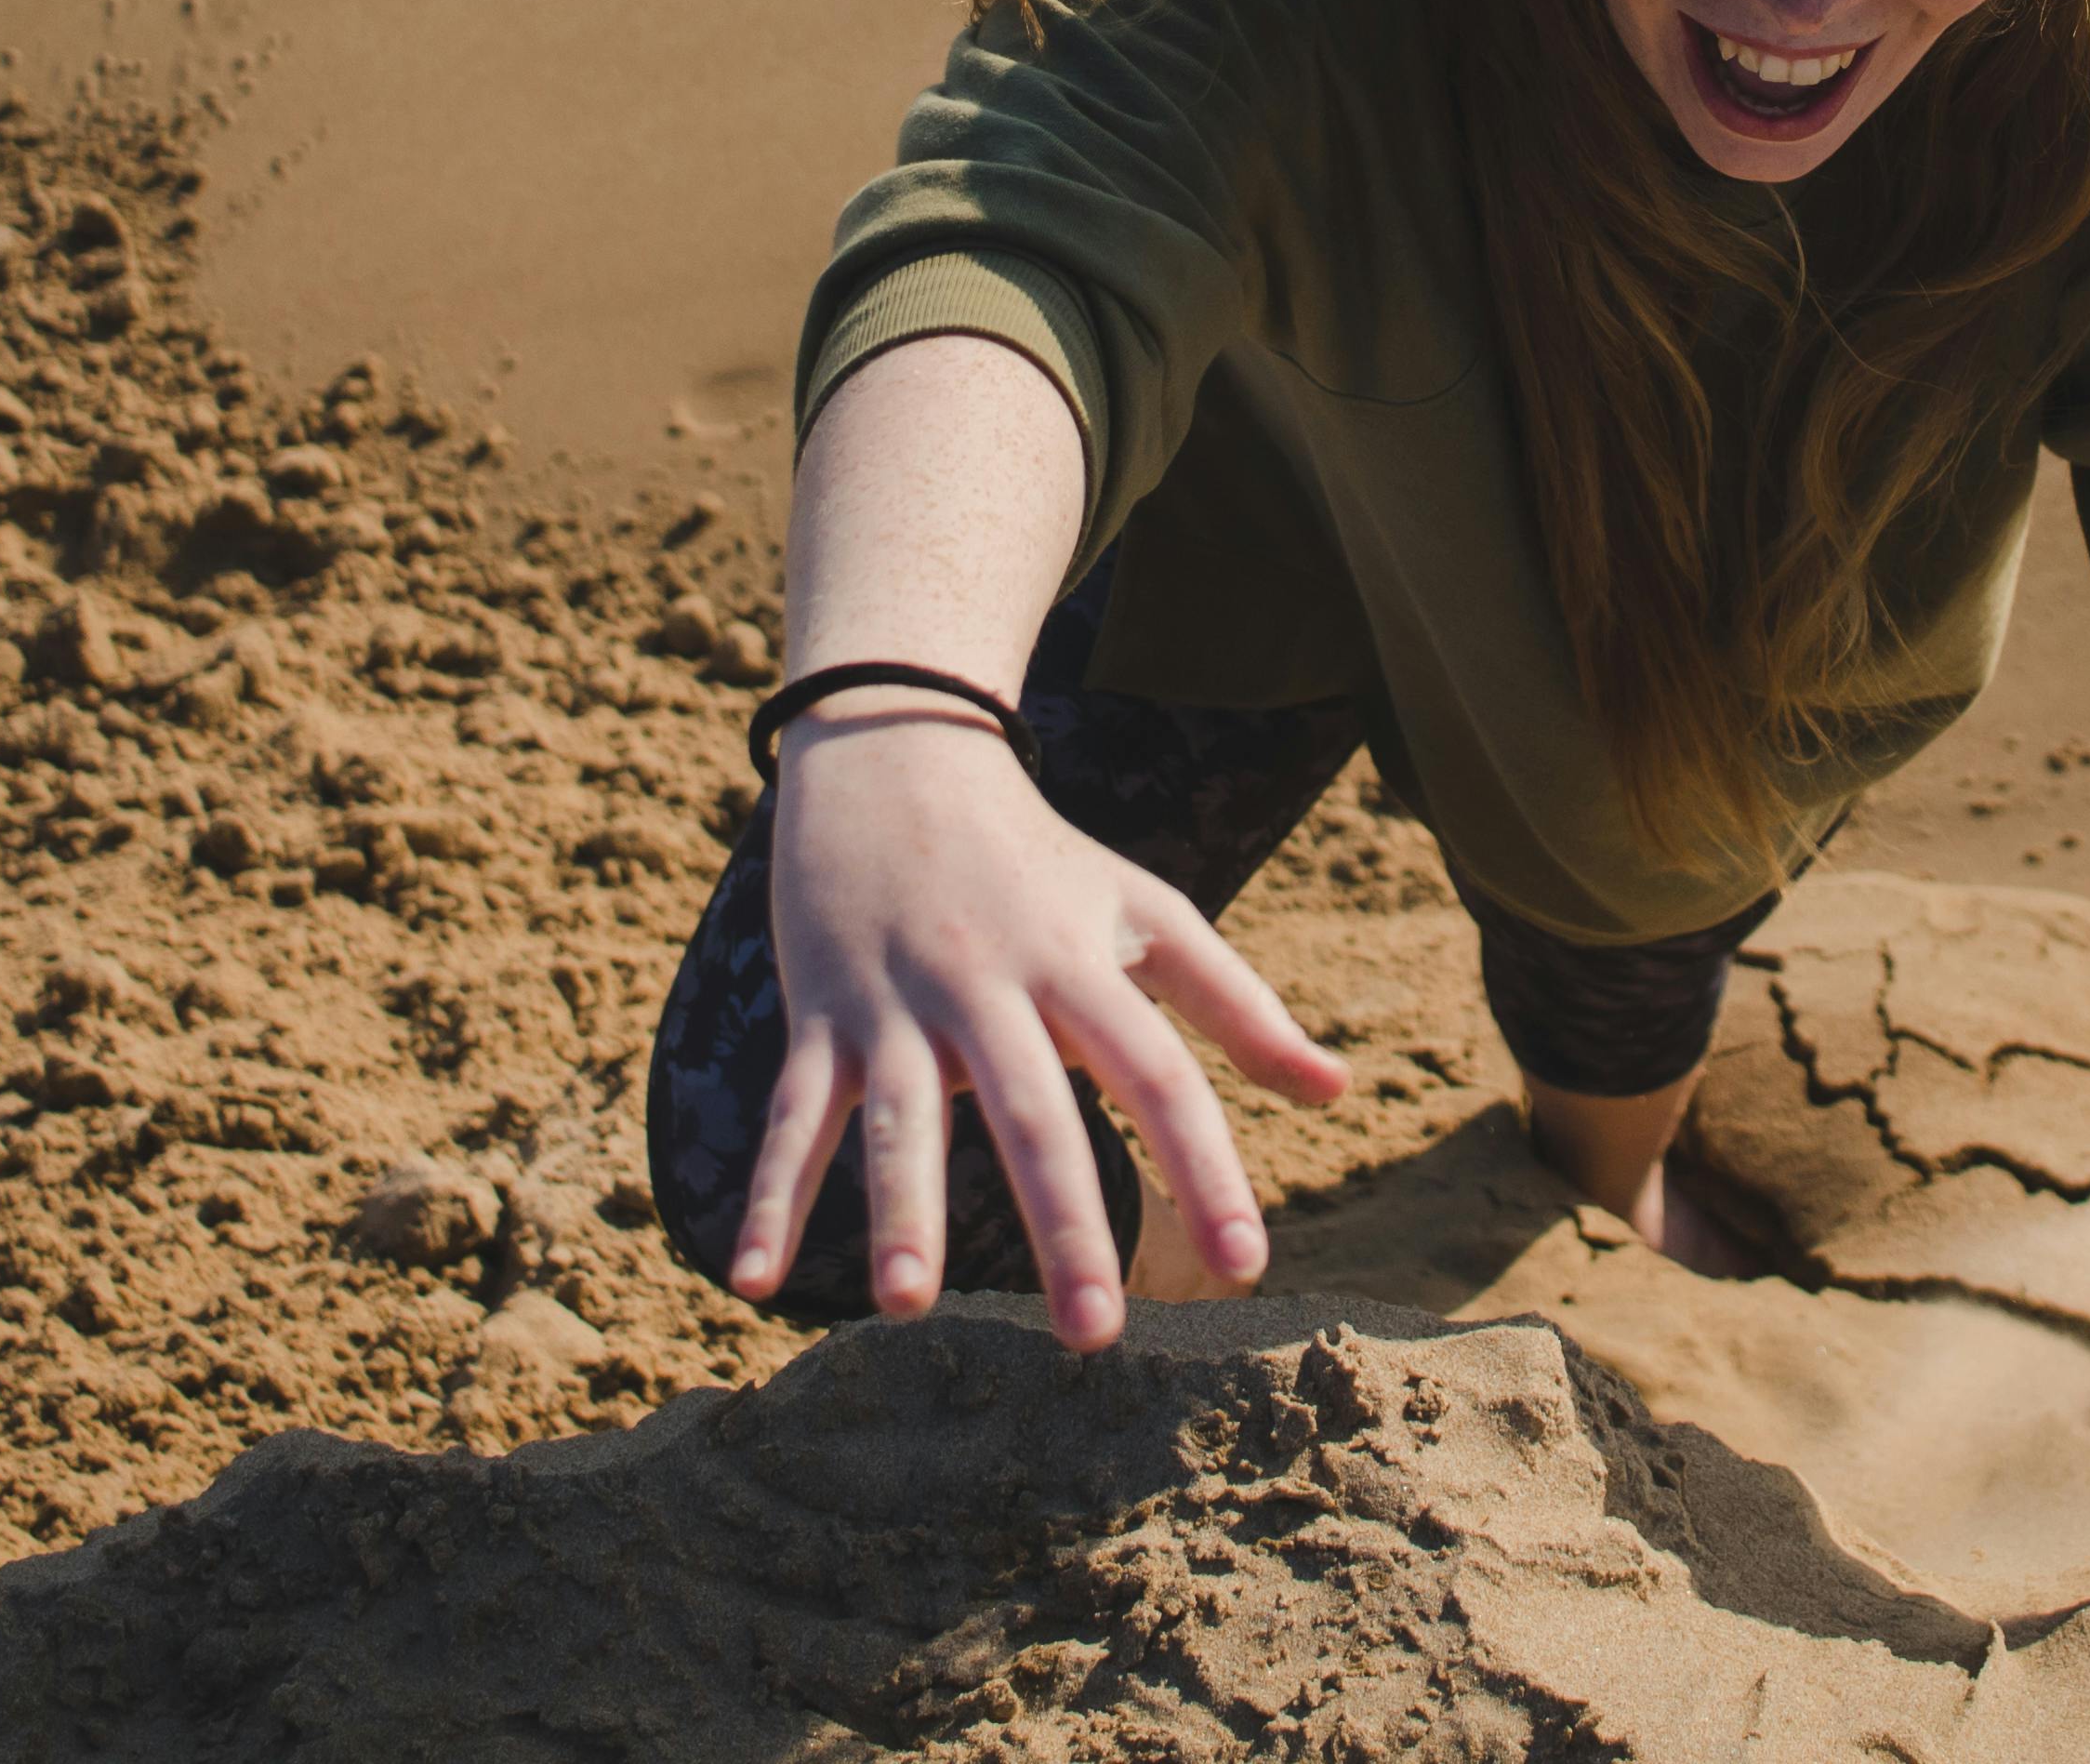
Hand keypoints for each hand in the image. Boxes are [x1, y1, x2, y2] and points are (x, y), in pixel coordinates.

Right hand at [722, 695, 1348, 1350]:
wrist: (893, 753)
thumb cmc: (1040, 858)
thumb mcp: (1146, 912)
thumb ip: (1237, 1007)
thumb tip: (1338, 1093)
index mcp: (1079, 965)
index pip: (1158, 1072)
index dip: (1204, 1164)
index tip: (1247, 1261)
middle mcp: (989, 984)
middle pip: (1034, 1110)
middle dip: (1065, 1223)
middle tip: (1095, 1336)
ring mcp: (897, 1001)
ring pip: (901, 1116)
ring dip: (900, 1210)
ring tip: (908, 1310)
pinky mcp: (821, 1015)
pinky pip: (795, 1116)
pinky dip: (770, 1197)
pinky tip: (751, 1285)